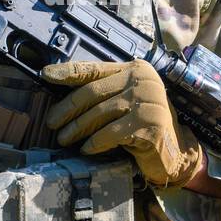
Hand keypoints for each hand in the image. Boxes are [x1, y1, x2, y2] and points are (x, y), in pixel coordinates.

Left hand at [43, 60, 203, 188]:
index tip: (45, 75)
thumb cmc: (142, 125)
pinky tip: (86, 149)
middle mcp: (143, 81)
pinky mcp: (148, 125)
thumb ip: (104, 92)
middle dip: (67, 108)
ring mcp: (148, 102)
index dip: (67, 71)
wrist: (175, 152)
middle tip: (51, 123)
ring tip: (64, 138)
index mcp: (135, 69)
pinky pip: (111, 133)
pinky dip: (95, 142)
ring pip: (99, 114)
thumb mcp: (125, 101)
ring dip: (77, 128)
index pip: (94, 68)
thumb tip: (63, 92)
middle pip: (93, 92)